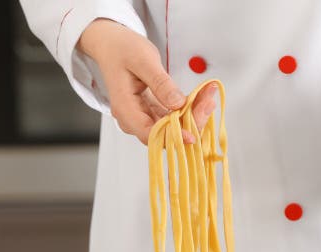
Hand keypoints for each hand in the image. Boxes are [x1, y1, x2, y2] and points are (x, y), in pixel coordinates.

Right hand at [78, 19, 216, 143]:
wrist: (112, 44)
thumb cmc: (122, 49)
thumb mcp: (143, 60)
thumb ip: (161, 84)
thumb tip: (178, 104)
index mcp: (125, 109)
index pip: (150, 134)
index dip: (172, 138)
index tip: (193, 134)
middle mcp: (132, 118)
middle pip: (165, 134)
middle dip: (190, 122)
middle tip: (208, 102)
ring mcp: (142, 116)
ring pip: (172, 127)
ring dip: (193, 115)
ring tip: (208, 96)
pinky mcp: (152, 111)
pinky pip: (172, 117)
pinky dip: (188, 108)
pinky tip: (201, 97)